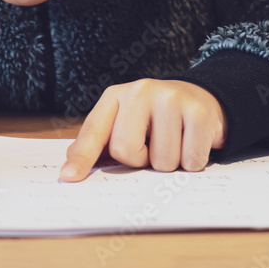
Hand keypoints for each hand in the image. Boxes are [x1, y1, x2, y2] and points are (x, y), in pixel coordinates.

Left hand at [59, 79, 225, 181]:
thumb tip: (72, 167)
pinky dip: (192, 162)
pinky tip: (191, 142)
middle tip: (151, 146)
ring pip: (162, 162)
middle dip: (140, 160)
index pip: (94, 131)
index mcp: (115, 96)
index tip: (70, 176)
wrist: (199, 97)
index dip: (82, 157)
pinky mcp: (198, 112)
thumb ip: (99, 143)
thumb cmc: (154, 118)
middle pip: (126, 151)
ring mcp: (171, 99)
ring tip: (174, 142)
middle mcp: (140, 91)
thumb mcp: (123, 122)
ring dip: (169, 163)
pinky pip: (190, 161)